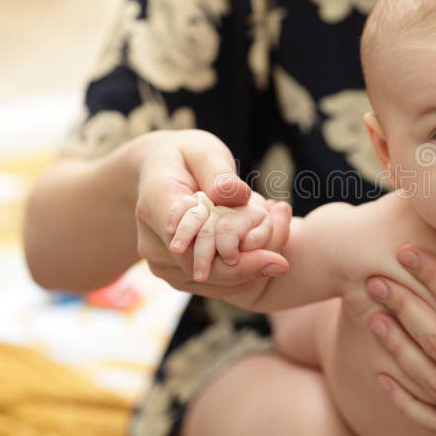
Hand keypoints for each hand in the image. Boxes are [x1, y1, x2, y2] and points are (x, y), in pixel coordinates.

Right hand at [133, 130, 290, 297]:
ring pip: (212, 282)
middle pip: (205, 270)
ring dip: (248, 269)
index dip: (234, 257)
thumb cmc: (187, 156)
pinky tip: (263, 252)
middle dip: (249, 265)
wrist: (160, 172)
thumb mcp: (203, 152)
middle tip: (284, 257)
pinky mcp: (174, 273)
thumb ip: (219, 173)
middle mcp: (152, 241)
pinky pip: (213, 283)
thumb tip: (238, 194)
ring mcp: (161, 262)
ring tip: (279, 246)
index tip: (276, 261)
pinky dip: (241, 270)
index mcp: (155, 204)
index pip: (193, 243)